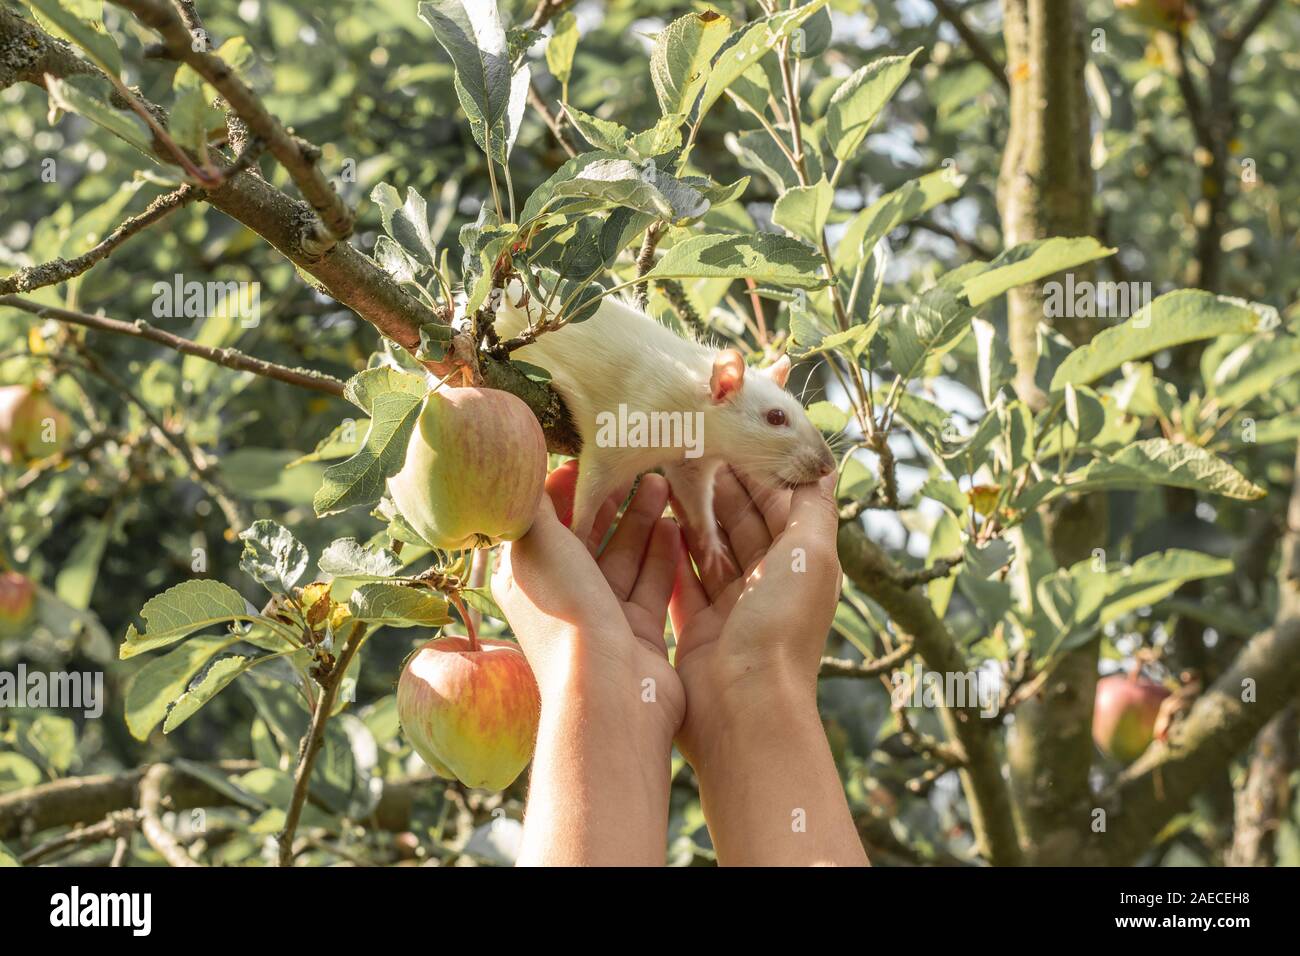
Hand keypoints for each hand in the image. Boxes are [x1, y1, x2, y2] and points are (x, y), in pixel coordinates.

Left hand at [493, 462, 684, 746]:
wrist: (610, 694)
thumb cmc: (566, 613)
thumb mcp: (538, 546)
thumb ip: (533, 505)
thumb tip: (520, 469)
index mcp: (528, 580)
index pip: (547, 524)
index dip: (569, 489)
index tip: (593, 456)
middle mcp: (564, 599)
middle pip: (590, 539)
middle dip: (613, 501)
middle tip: (639, 465)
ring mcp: (604, 618)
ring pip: (625, 559)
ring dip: (643, 522)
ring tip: (663, 483)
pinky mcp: (639, 635)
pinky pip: (653, 586)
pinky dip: (664, 556)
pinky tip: (677, 526)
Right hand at [669, 467, 841, 763]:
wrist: (743, 708)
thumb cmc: (780, 629)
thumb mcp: (811, 557)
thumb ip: (814, 509)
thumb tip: (824, 466)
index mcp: (799, 565)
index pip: (778, 505)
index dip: (756, 470)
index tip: (727, 434)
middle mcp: (766, 584)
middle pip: (741, 523)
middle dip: (719, 486)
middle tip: (688, 447)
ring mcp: (730, 607)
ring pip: (708, 547)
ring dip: (690, 512)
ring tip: (664, 473)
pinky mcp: (695, 626)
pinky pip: (680, 579)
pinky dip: (669, 551)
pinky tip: (652, 521)